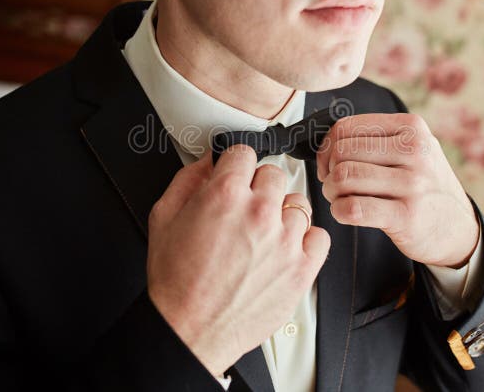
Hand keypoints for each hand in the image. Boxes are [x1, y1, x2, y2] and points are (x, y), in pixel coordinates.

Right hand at [146, 145, 329, 376]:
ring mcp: (285, 241)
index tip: (235, 177)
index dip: (235, 166)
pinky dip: (306, 240)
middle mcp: (259, 213)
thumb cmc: (176, 281)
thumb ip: (188, 179)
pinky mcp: (302, 268)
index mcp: (225, 195)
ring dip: (282, 213)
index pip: (245, 153)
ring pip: (299, 203)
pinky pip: (320, 236)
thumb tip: (209, 161)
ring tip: (263, 233)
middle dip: (258, 187)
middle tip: (245, 209)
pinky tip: (285, 248)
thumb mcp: (163, 217)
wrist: (189, 330)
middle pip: (274, 174)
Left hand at [317, 113, 477, 267]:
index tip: (329, 164)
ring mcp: (413, 184)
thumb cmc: (423, 186)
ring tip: (340, 198)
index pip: (346, 126)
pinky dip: (339, 211)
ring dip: (331, 192)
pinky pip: (353, 208)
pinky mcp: (406, 216)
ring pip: (343, 177)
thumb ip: (375, 139)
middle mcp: (415, 151)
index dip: (327, 147)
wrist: (458, 228)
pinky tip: (346, 213)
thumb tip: (324, 142)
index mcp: (411, 128)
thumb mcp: (412, 150)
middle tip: (334, 185)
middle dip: (327, 171)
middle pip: (341, 152)